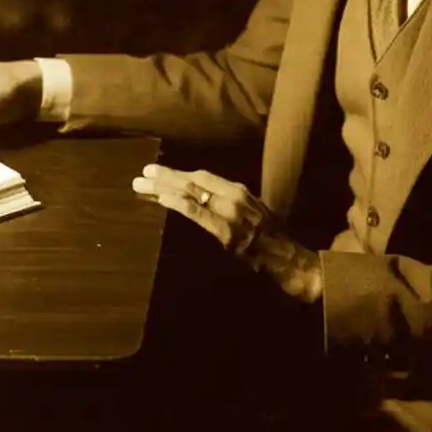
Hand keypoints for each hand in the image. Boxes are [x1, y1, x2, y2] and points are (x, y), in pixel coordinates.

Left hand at [132, 165, 322, 304]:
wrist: (290, 260)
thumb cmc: (272, 241)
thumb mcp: (253, 214)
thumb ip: (230, 207)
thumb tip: (205, 204)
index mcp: (240, 190)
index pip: (203, 177)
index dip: (179, 173)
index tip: (158, 171)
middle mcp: (235, 196)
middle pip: (193, 181)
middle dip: (166, 176)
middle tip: (143, 173)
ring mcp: (230, 212)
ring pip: (192, 193)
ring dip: (164, 187)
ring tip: (142, 184)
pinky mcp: (226, 231)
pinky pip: (198, 213)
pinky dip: (178, 204)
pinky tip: (162, 199)